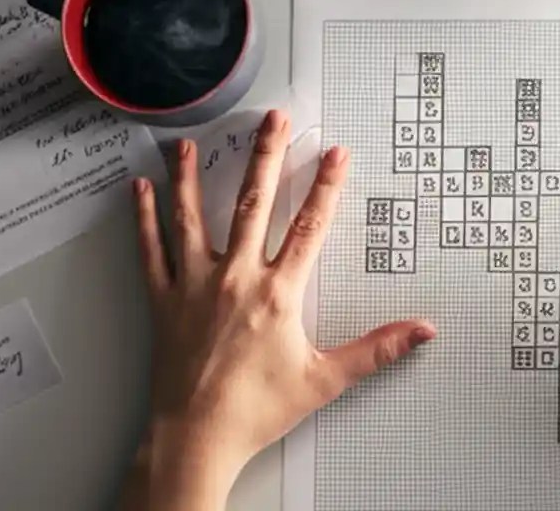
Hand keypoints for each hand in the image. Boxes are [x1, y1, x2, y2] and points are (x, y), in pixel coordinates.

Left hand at [120, 110, 435, 510]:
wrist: (198, 438)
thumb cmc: (256, 411)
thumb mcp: (325, 379)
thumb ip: (376, 350)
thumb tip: (419, 332)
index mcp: (277, 293)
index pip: (309, 226)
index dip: (326, 186)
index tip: (335, 154)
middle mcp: (235, 280)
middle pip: (253, 204)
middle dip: (267, 156)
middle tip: (274, 120)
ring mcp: (195, 286)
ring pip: (193, 218)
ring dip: (191, 177)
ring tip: (189, 144)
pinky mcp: (164, 301)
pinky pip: (151, 251)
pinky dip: (144, 219)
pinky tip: (139, 191)